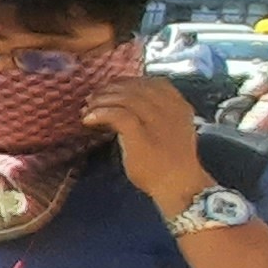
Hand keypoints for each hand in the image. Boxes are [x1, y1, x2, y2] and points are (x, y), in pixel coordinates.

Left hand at [84, 73, 207, 212]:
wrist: (178, 185)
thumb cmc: (170, 161)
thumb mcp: (170, 129)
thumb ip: (155, 114)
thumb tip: (122, 102)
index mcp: (179, 106)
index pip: (153, 82)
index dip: (127, 82)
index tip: (110, 88)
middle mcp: (170, 109)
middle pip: (135, 88)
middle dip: (110, 90)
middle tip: (92, 99)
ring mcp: (157, 121)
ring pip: (125, 98)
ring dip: (101, 101)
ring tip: (87, 110)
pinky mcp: (142, 135)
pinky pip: (118, 115)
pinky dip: (100, 113)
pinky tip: (88, 121)